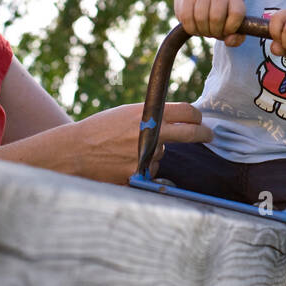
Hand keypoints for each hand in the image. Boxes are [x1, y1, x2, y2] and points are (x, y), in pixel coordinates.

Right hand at [62, 101, 211, 184]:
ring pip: (164, 154)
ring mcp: (147, 155)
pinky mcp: (140, 174)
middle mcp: (151, 133)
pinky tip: (124, 162)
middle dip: (204, 134)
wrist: (76, 151)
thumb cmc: (100, 129)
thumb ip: (152, 115)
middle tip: (209, 135)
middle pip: (191, 133)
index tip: (199, 120)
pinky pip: (152, 169)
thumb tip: (178, 119)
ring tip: (127, 150)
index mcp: (147, 113)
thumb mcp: (127, 113)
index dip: (196, 115)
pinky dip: (144, 167)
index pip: (186, 111)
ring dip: (155, 152)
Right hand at [176, 0, 246, 46]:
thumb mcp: (234, 29)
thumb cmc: (223, 20)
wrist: (203, 3)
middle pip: (216, 17)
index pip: (236, 14)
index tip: (226, 31)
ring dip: (203, 31)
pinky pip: (187, 18)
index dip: (231, 28)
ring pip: (200, 18)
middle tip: (214, 32)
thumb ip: (237, 38)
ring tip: (206, 30)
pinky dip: (191, 29)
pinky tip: (196, 28)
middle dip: (215, 32)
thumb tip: (229, 41)